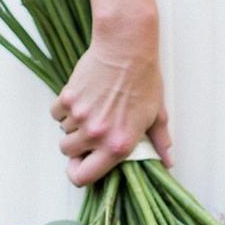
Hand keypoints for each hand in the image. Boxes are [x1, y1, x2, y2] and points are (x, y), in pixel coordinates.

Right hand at [50, 14, 172, 185]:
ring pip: (64, 131)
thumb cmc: (144, 79)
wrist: (126, 48)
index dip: (78, 174)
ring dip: (73, 125)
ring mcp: (80, 116)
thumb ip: (159, 142)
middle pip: (68, 153)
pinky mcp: (68, 98)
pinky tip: (81, 98)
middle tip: (90, 131)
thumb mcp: (156, 114)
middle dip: (76, 146)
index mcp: (118, 144)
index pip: (83, 177)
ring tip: (92, 108)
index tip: (81, 165)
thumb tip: (167, 161)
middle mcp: (97, 134)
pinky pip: (57, 113)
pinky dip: (64, 109)